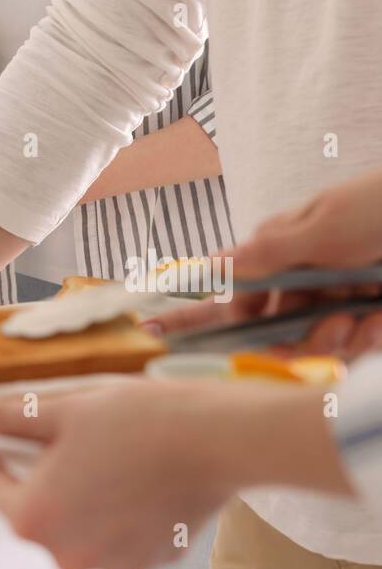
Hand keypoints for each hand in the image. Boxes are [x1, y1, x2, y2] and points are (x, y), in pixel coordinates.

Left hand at [0, 381, 348, 568]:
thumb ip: (1, 418)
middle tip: (51, 440)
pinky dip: (114, 512)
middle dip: (36, 476)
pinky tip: (131, 478)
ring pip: (74, 525)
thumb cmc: (146, 423)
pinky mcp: (146, 562)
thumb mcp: (61, 410)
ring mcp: (108, 563)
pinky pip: (113, 536)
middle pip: (32, 510)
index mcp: (33, 517)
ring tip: (100, 457)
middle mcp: (65, 552)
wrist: (222, 440)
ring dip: (77, 496)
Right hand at [147, 166, 381, 359]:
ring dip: (337, 340)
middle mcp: (307, 277)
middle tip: (327, 330)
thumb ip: (263, 253)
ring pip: (316, 341)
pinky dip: (365, 339)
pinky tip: (377, 324)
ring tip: (361, 323)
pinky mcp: (371, 313)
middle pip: (276, 329)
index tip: (209, 340)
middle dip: (295, 340)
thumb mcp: (321, 225)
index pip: (236, 294)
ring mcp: (341, 295)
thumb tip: (204, 267)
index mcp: (283, 251)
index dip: (224, 320)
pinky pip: (354, 343)